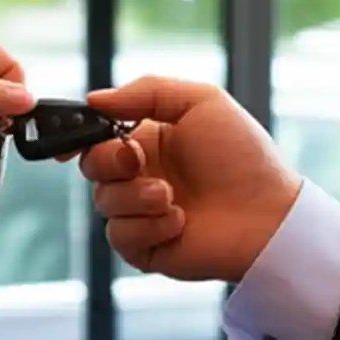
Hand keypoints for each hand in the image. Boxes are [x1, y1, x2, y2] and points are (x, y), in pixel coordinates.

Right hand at [78, 76, 301, 281]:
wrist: (268, 216)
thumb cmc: (243, 157)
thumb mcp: (201, 102)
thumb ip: (146, 92)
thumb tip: (95, 99)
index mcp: (149, 141)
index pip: (98, 136)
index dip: (78, 136)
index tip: (70, 139)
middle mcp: (142, 176)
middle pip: (92, 167)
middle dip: (110, 162)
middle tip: (138, 162)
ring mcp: (143, 214)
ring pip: (104, 203)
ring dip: (136, 198)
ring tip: (173, 198)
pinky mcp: (147, 247)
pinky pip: (120, 236)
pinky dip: (148, 227)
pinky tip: (180, 222)